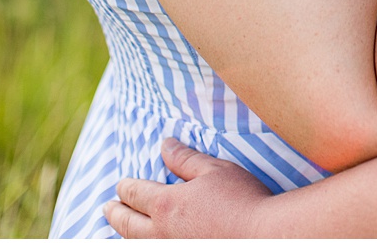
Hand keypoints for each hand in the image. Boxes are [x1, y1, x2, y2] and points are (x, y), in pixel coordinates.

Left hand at [107, 138, 268, 237]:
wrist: (269, 237)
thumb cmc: (244, 200)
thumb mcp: (214, 170)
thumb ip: (186, 159)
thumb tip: (165, 143)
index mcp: (167, 205)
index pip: (135, 193)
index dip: (125, 188)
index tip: (120, 185)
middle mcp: (164, 233)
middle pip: (128, 224)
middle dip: (116, 213)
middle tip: (107, 208)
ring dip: (126, 235)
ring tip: (121, 230)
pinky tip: (146, 241)